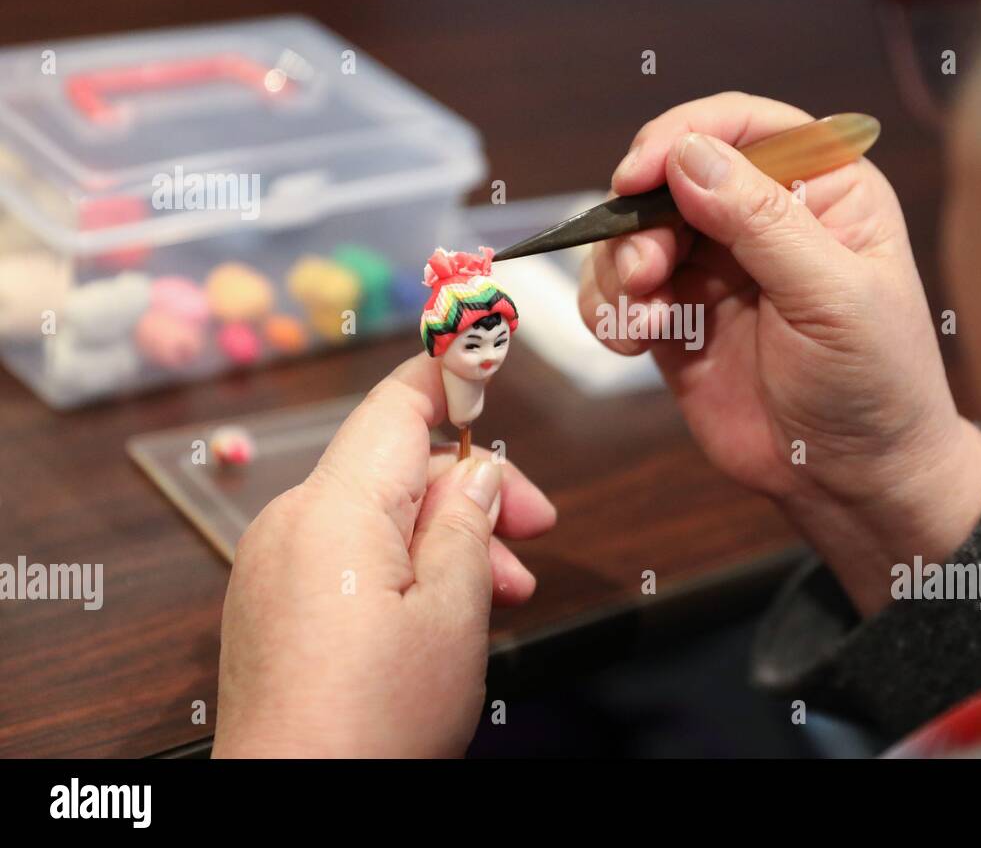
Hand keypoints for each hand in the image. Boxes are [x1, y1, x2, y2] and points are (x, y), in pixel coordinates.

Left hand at [212, 354, 556, 757]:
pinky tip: (445, 611)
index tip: (492, 352)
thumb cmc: (369, 729)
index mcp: (334, 510)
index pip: (395, 404)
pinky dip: (403, 566)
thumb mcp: (454, 615)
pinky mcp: (271, 605)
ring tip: (502, 593)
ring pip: (376, 516)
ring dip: (445, 537)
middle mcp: (290, 524)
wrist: (294, 811)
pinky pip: (346, 556)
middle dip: (471, 491)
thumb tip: (476, 472)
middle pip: (395, 466)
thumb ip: (469, 525)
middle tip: (535, 531)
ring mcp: (273, 566)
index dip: (450, 374)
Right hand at [579, 92, 980, 612]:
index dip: (684, 134)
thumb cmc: (874, 384)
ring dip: (620, 267)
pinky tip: (634, 343)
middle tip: (645, 272)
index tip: (640, 173)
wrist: (851, 482)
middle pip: (672, 173)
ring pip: (634, 231)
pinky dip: (611, 309)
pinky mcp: (677, 316)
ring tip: (644, 317)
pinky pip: (619, 291)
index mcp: (822, 189)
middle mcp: (763, 216)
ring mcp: (714, 266)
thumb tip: (689, 155)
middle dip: (642, 217)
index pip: (745, 125)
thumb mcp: (833, 297)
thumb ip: (763, 222)